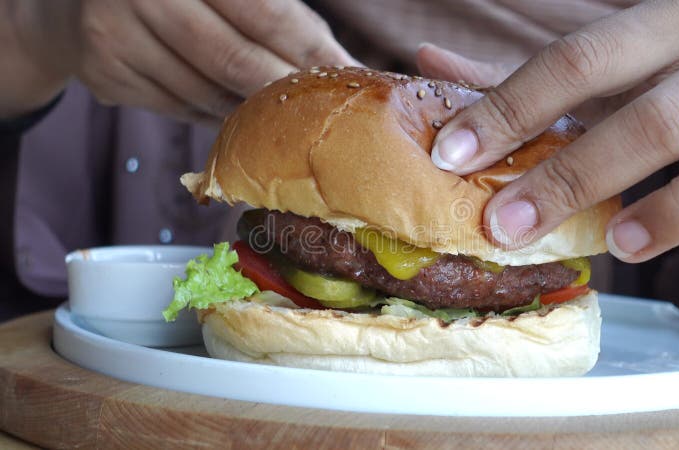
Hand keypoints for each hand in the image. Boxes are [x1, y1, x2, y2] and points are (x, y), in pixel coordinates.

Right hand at [12, 0, 355, 122]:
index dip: (311, 49)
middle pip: (235, 60)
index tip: (348, 75)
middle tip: (320, 111)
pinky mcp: (104, 73)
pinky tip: (232, 116)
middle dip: (284, 91)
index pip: (266, 12)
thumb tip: (343, 64)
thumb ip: (278, 16)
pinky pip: (178, 109)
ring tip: (281, 116)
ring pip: (206, 93)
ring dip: (250, 112)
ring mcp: (116, 33)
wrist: (83, 2)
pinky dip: (213, 116)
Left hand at [426, 0, 678, 258]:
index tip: (451, 155)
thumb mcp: (626, 66)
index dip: (514, 107)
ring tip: (622, 245)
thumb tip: (431, 62)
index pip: (582, 58)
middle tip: (507, 230)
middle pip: (657, 117)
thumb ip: (537, 77)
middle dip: (574, 178)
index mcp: (676, 23)